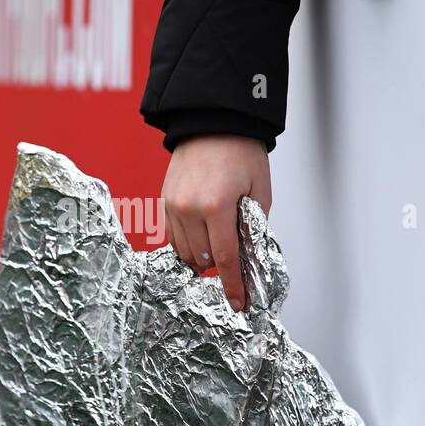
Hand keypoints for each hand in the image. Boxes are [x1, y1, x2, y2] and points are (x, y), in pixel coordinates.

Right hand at [162, 134, 271, 311]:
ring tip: (218, 247)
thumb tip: (247, 257)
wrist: (213, 122)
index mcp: (217, 206)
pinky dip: (187, 245)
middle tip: (234, 266)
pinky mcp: (165, 202)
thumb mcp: (259, 191)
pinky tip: (201, 238)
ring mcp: (173, 205)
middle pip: (202, 259)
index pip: (224, 259)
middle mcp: (190, 209)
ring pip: (185, 252)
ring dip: (202, 258)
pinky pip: (172, 237)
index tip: (238, 303)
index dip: (232, 286)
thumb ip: (253, 227)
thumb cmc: (241, 152)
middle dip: (219, 268)